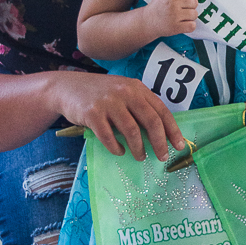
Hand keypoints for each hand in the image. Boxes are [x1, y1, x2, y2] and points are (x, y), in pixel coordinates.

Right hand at [51, 71, 185, 161]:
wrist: (67, 88)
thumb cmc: (99, 94)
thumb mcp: (122, 92)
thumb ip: (139, 106)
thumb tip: (160, 133)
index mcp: (136, 87)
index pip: (161, 110)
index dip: (172, 129)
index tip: (179, 145)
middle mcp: (125, 92)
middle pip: (150, 121)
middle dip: (159, 142)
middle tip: (162, 157)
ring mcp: (109, 102)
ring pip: (132, 130)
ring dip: (138, 148)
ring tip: (140, 156)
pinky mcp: (92, 114)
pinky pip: (109, 137)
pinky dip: (117, 148)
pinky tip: (119, 151)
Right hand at [143, 0, 197, 39]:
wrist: (147, 22)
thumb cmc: (158, 6)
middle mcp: (172, 2)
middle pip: (194, 2)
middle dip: (190, 6)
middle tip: (182, 9)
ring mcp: (174, 15)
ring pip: (195, 14)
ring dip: (190, 17)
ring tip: (182, 17)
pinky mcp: (175, 27)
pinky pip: (192, 26)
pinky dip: (190, 26)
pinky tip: (183, 24)